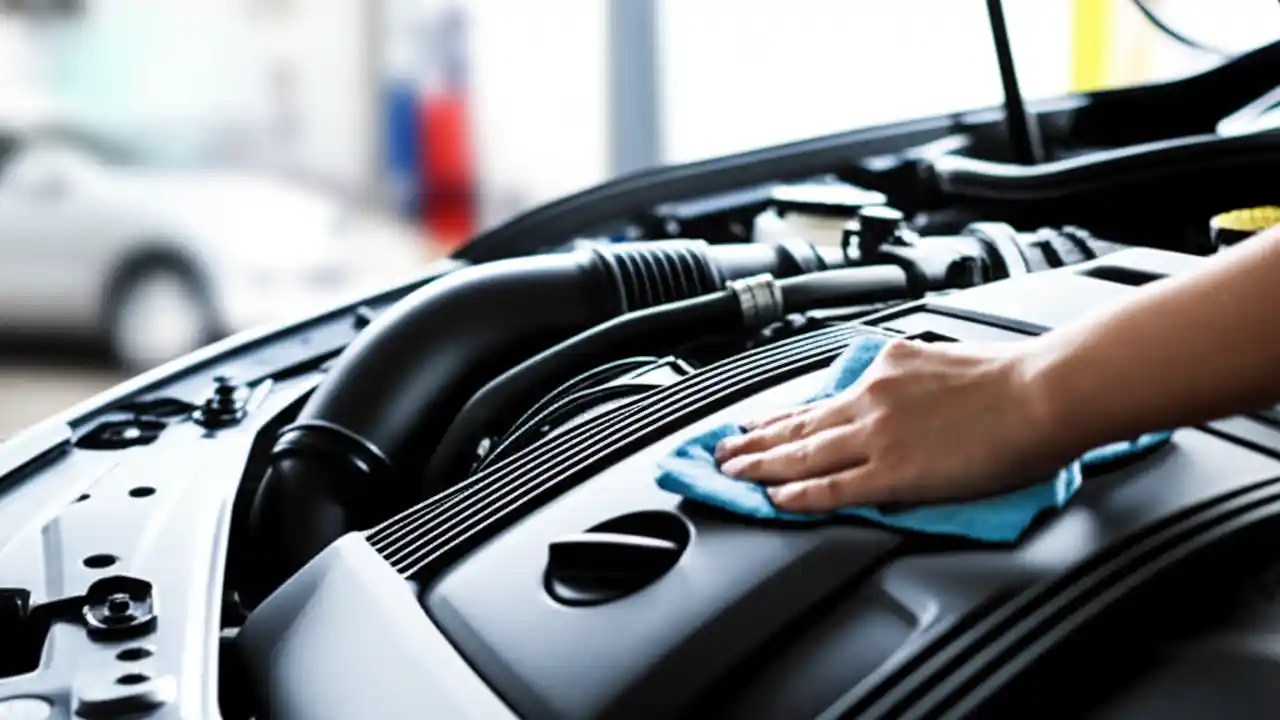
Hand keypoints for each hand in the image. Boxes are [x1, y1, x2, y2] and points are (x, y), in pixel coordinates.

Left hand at [714, 339, 1074, 512]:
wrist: (1041, 393)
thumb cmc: (1008, 379)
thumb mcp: (939, 360)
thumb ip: (904, 378)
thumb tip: (884, 384)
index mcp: (884, 370)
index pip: (819, 399)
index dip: (779, 415)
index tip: (752, 422)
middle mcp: (871, 399)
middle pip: (798, 425)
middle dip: (753, 439)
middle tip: (721, 450)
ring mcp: (878, 436)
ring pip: (803, 454)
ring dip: (761, 464)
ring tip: (732, 474)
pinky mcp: (895, 472)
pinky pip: (833, 486)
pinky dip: (799, 493)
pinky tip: (776, 498)